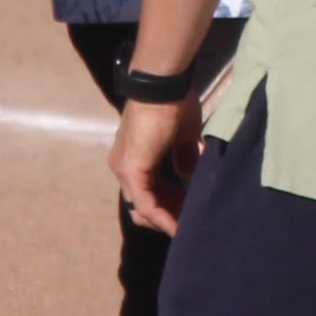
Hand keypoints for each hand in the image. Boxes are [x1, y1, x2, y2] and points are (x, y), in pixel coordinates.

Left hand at [109, 88, 204, 233]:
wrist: (162, 87)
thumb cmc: (173, 104)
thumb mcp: (183, 136)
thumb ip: (183, 157)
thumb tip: (189, 176)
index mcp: (135, 156)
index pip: (148, 191)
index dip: (169, 205)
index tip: (191, 212)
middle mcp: (124, 166)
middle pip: (144, 204)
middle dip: (169, 216)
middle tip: (192, 222)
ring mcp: (124, 169)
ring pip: (144, 208)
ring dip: (168, 220)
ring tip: (189, 227)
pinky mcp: (132, 171)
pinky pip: (146, 204)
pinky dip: (163, 217)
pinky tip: (180, 226)